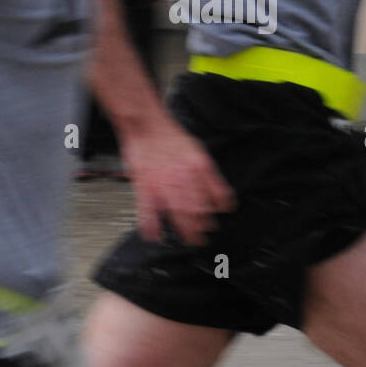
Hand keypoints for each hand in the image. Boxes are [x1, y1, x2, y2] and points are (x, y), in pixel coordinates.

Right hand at [120, 118, 234, 245]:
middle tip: (203, 238)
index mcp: (198, 167)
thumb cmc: (170, 138)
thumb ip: (209, 175)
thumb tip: (221, 197)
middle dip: (202, 226)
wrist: (146, 126)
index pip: (215, 193)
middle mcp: (183, 177)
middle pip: (197, 208)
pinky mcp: (144, 186)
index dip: (220, 208)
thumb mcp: (198, 151)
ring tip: (189, 240)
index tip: (218, 219)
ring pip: (177, 212)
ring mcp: (163, 183)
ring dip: (185, 229)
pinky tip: (155, 236)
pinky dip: (151, 225)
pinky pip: (147, 210)